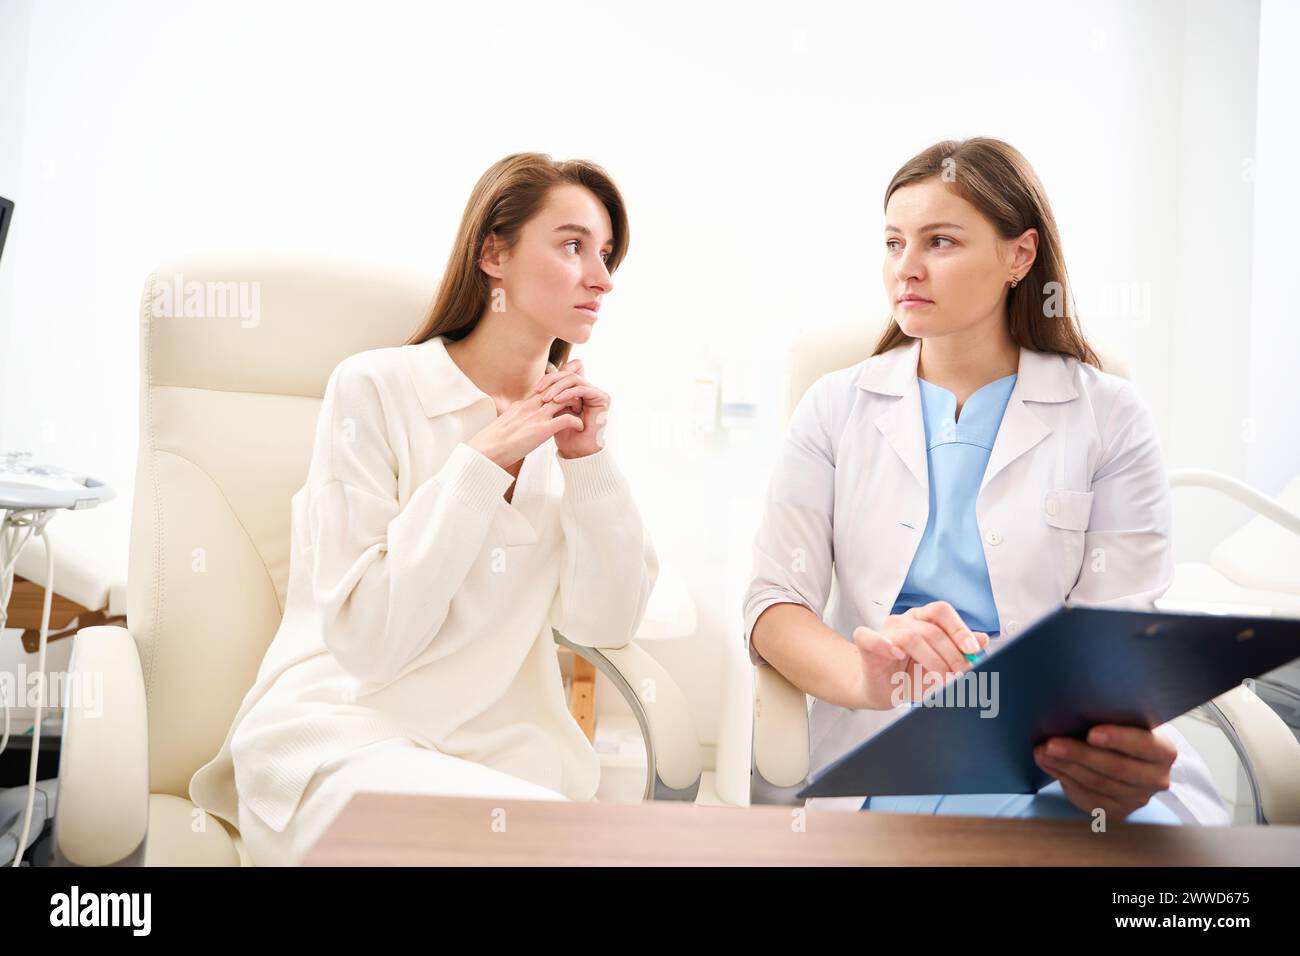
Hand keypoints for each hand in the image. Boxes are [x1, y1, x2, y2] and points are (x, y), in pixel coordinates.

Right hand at [467, 375, 584, 471]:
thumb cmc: (492, 443)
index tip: (568, 391)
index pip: (543, 389)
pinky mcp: (541, 430)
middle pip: (555, 388)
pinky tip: (580, 427)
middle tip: (580, 399)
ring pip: (563, 400)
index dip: (557, 388)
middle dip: (570, 391)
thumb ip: (516, 420)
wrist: (485, 451)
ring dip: (576, 404)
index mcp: (521, 405)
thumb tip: (520, 423)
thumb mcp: (505, 425)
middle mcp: (529, 406)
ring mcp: (535, 417)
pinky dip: (576, 421)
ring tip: (582, 411)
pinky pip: (566, 419)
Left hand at [531, 358, 609, 459]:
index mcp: (578, 389)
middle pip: (568, 373)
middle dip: (551, 380)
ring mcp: (596, 392)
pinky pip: (582, 389)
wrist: (576, 450)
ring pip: (574, 378)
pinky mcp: (602, 398)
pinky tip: (557, 400)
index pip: (564, 372)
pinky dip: (568, 393)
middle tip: (539, 391)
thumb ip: (550, 392)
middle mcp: (588, 388)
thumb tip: (540, 375)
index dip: (550, 377)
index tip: (536, 389)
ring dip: (557, 387)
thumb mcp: (552, 408)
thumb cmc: (563, 433)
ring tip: (546, 398)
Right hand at [849, 601, 987, 709]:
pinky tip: (896, 654)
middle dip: (951, 654)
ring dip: (932, 661)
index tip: (974, 649)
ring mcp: (885, 630)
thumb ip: (959, 650)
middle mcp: (904, 620)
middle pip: (932, 629)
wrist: (881, 690)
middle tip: (961, 674)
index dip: (960, 629)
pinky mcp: (867, 644)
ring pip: (912, 637)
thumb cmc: (909, 675)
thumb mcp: (940, 665)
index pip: (942, 612)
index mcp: (923, 619)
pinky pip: (870, 638)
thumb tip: (982, 639)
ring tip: (941, 679)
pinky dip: (883, 644)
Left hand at [1033, 724, 1176, 819]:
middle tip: (1051, 743)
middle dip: (1079, 754)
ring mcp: (1137, 798)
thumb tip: (1074, 708)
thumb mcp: (1127, 720)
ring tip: (1042, 752)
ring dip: (1065, 766)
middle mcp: (1156, 778)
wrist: (1133, 758)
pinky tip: (1049, 765)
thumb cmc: (1124, 730)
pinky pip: (1087, 797)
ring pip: (1097, 783)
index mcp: (1163, 751)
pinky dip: (1064, 779)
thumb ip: (1112, 716)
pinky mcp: (1117, 811)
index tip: (1091, 733)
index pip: (1143, 744)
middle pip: (1115, 768)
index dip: (1117, 739)